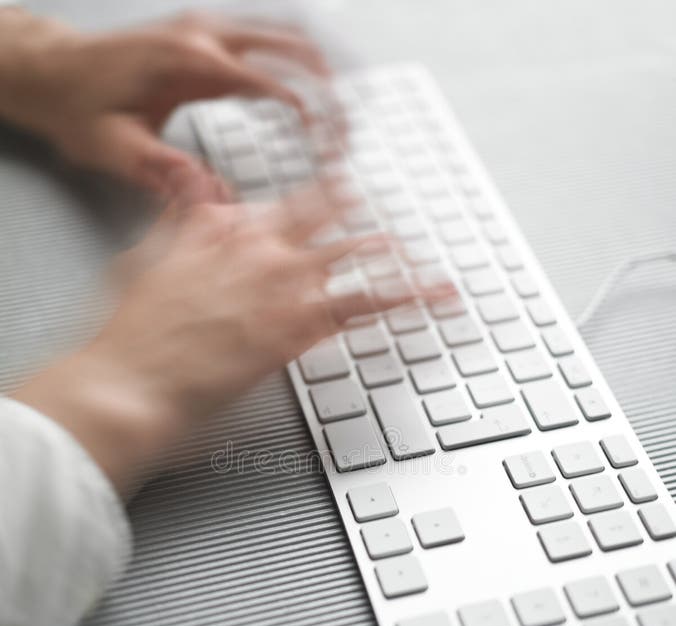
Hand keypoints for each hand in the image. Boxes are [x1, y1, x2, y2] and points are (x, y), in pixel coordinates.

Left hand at [0, 8, 328, 194]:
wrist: (54, 72)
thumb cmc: (81, 109)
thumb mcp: (114, 149)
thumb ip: (162, 170)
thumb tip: (212, 197)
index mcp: (189, 61)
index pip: (270, 81)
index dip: (309, 113)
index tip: (332, 143)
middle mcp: (202, 34)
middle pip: (291, 44)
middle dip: (330, 83)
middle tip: (352, 121)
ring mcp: (204, 27)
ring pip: (282, 31)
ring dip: (319, 64)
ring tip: (347, 102)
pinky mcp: (203, 34)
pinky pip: (264, 36)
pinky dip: (295, 57)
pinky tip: (311, 80)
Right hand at [13, 188, 448, 497]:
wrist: (126, 386)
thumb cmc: (129, 339)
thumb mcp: (142, 263)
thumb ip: (178, 224)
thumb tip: (194, 192)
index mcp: (220, 229)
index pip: (285, 206)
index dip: (319, 202)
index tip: (339, 201)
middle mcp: (258, 247)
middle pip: (329, 212)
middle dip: (365, 214)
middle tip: (391, 224)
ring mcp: (283, 285)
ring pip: (360, 253)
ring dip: (399, 255)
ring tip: (428, 265)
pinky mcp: (300, 329)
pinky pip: (371, 306)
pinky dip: (411, 300)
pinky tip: (437, 300)